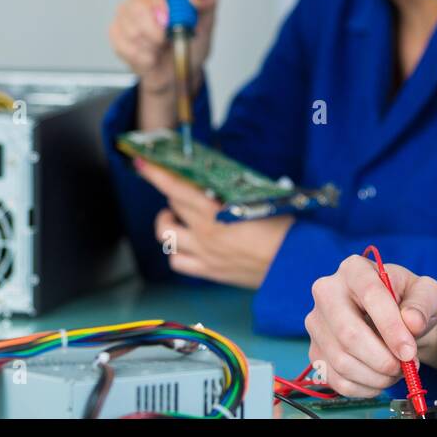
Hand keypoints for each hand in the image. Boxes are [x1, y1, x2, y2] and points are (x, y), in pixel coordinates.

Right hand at [108, 0, 217, 95]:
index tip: (166, 15)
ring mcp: (125, 15)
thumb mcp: (207, 21)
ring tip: (162, 47)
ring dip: (151, 44)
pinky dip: (141, 55)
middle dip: (153, 28)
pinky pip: (122, 44)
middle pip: (135, 5)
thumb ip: (208, 1)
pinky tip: (151, 56)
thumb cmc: (191, 42)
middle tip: (167, 39)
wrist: (179, 71)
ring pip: (129, 28)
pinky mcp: (116, 34)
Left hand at [134, 158, 291, 287]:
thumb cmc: (283, 230)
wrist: (293, 264)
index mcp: (215, 214)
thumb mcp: (258, 201)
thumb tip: (219, 182)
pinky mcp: (209, 272)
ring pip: (166, 238)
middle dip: (171, 194)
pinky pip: (178, 262)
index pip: (177, 189)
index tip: (143, 164)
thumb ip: (233, 192)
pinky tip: (188, 244)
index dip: (158, 175)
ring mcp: (204, 255)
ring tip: (177, 217)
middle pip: (172, 208)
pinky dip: (177, 252)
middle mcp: (204, 235)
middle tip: (178, 188)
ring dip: (167, 224)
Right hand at [303, 255, 436, 397]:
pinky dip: (365, 388)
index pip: (370, 295)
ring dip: (377, 376)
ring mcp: (317, 325)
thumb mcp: (427, 293)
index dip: (390, 327)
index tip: (409, 351)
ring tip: (398, 371)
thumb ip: (423, 303)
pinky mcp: (316, 352)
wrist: (397, 320)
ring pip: (342, 361)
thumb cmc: (409, 302)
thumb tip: (412, 321)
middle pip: (348, 334)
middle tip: (406, 366)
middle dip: (382, 359)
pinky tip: (381, 379)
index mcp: (354, 270)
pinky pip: (338, 380)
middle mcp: (327, 293)